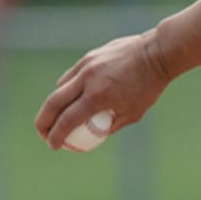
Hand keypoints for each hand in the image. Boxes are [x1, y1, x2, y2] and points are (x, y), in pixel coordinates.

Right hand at [34, 30, 170, 150]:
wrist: (157, 53)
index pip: (67, 121)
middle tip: (44, 134)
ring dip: (54, 105)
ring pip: (60, 88)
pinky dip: (67, 88)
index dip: (56, 136)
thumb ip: (112, 126)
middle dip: (43, 123)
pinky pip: (70, 76)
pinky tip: (70, 97)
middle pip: (53, 104)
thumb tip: (95, 136)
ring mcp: (86, 66)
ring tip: (56, 117)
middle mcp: (87, 80)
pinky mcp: (88, 57)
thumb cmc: (149, 87)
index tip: (54, 146)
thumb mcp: (133, 113)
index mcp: (98, 97)